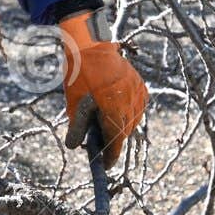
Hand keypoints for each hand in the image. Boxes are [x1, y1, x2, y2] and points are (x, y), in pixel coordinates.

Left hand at [60, 10, 147, 167]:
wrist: (92, 47)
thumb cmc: (81, 77)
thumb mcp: (73, 105)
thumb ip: (76, 129)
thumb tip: (75, 147)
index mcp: (114, 113)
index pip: (115, 144)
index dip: (110, 158)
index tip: (105, 166)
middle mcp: (131, 106)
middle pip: (124, 134)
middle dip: (112, 140)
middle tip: (99, 142)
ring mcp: (138, 95)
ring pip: (132, 122)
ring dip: (120, 126)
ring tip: (105, 122)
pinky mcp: (140, 86)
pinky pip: (137, 108)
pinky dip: (128, 113)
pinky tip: (116, 109)